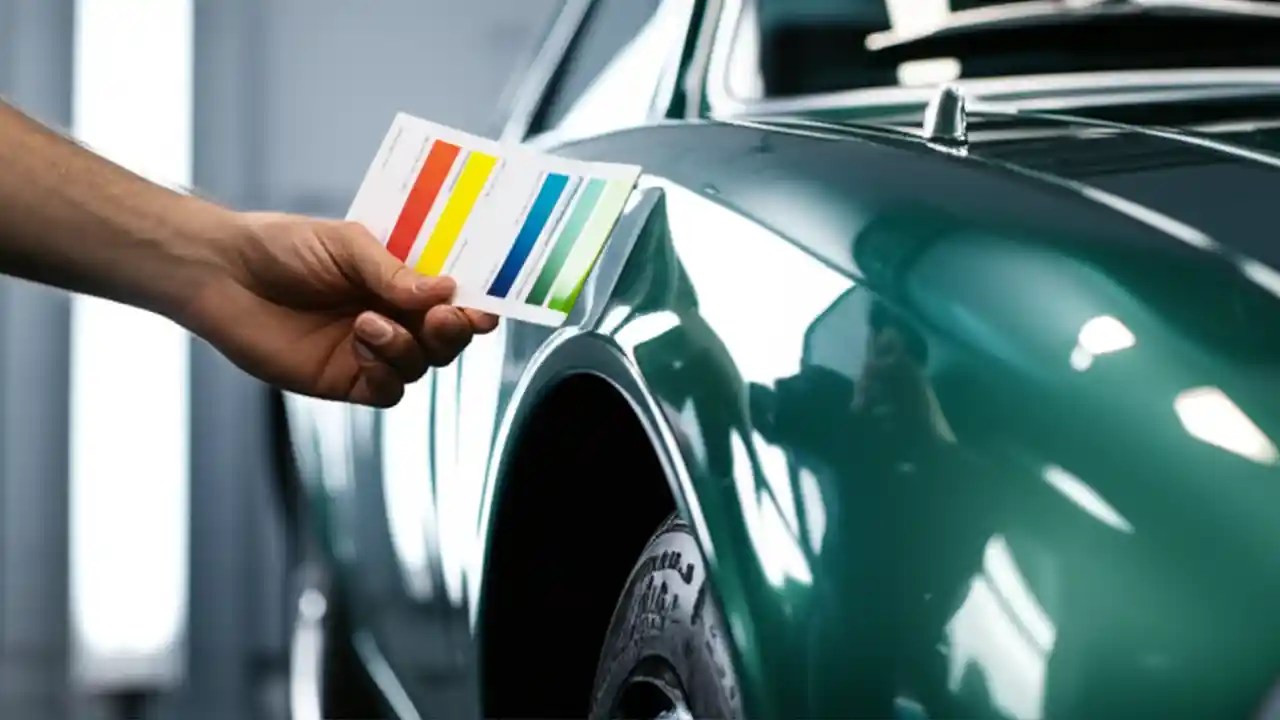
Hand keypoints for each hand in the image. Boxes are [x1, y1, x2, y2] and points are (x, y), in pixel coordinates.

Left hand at [183, 211, 497, 406]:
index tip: (485, 306)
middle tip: (446, 318)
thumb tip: (445, 290)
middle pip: (447, 340)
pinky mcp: (346, 380)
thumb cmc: (283, 246)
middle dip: (453, 332)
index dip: (475, 304)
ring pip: (421, 366)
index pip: (453, 298)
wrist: (222, 274)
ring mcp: (372, 351)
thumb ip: (393, 270)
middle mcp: (394, 317)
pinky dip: (385, 369)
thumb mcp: (345, 244)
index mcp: (400, 280)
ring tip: (370, 322)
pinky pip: (388, 390)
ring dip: (408, 347)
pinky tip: (360, 342)